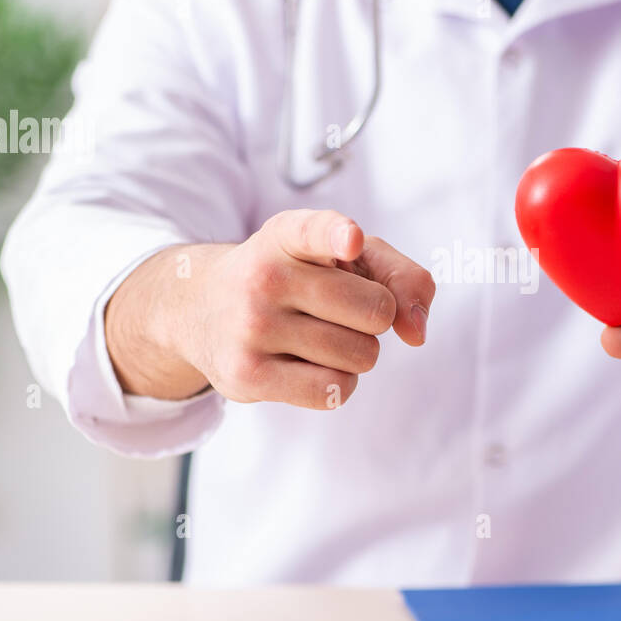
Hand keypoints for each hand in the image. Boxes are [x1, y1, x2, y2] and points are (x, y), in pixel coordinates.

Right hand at [105, 209, 433, 408]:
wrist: (204, 311)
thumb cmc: (296, 280)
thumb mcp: (343, 257)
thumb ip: (400, 277)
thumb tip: (417, 332)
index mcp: (287, 234)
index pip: (317, 230)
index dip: (339, 235)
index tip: (351, 240)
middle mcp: (264, 275)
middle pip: (376, 311)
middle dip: (375, 317)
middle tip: (340, 311)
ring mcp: (252, 327)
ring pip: (361, 355)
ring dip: (357, 353)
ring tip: (317, 336)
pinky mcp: (247, 375)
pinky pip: (334, 390)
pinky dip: (338, 384)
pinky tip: (310, 367)